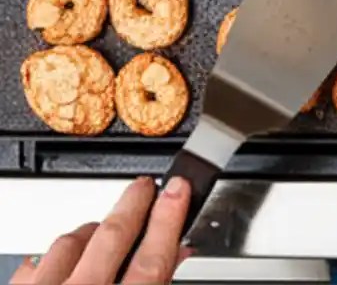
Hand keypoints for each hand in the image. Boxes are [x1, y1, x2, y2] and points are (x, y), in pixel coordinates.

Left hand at [10, 176, 191, 284]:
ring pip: (69, 244)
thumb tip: (176, 254)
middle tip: (145, 186)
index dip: (169, 219)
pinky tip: (60, 259)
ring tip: (102, 229)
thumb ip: (157, 282)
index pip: (152, 258)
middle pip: (112, 237)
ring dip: (90, 232)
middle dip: (133, 204)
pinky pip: (33, 265)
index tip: (178, 190)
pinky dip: (50, 258)